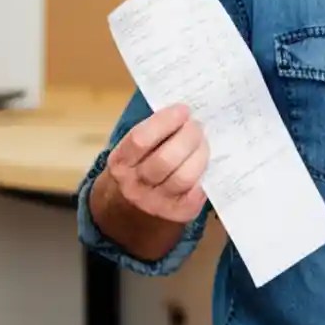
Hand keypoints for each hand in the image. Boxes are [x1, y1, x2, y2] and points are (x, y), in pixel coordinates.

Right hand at [105, 104, 209, 223]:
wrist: (129, 214)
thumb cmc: (135, 171)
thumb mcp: (130, 153)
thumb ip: (151, 134)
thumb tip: (183, 112)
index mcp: (120, 164)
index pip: (140, 140)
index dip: (165, 121)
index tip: (183, 110)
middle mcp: (135, 186)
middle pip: (166, 159)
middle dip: (188, 137)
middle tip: (197, 126)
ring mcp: (156, 204)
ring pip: (184, 177)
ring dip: (200, 154)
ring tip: (203, 142)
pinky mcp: (178, 214)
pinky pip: (197, 192)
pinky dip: (204, 174)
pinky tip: (203, 163)